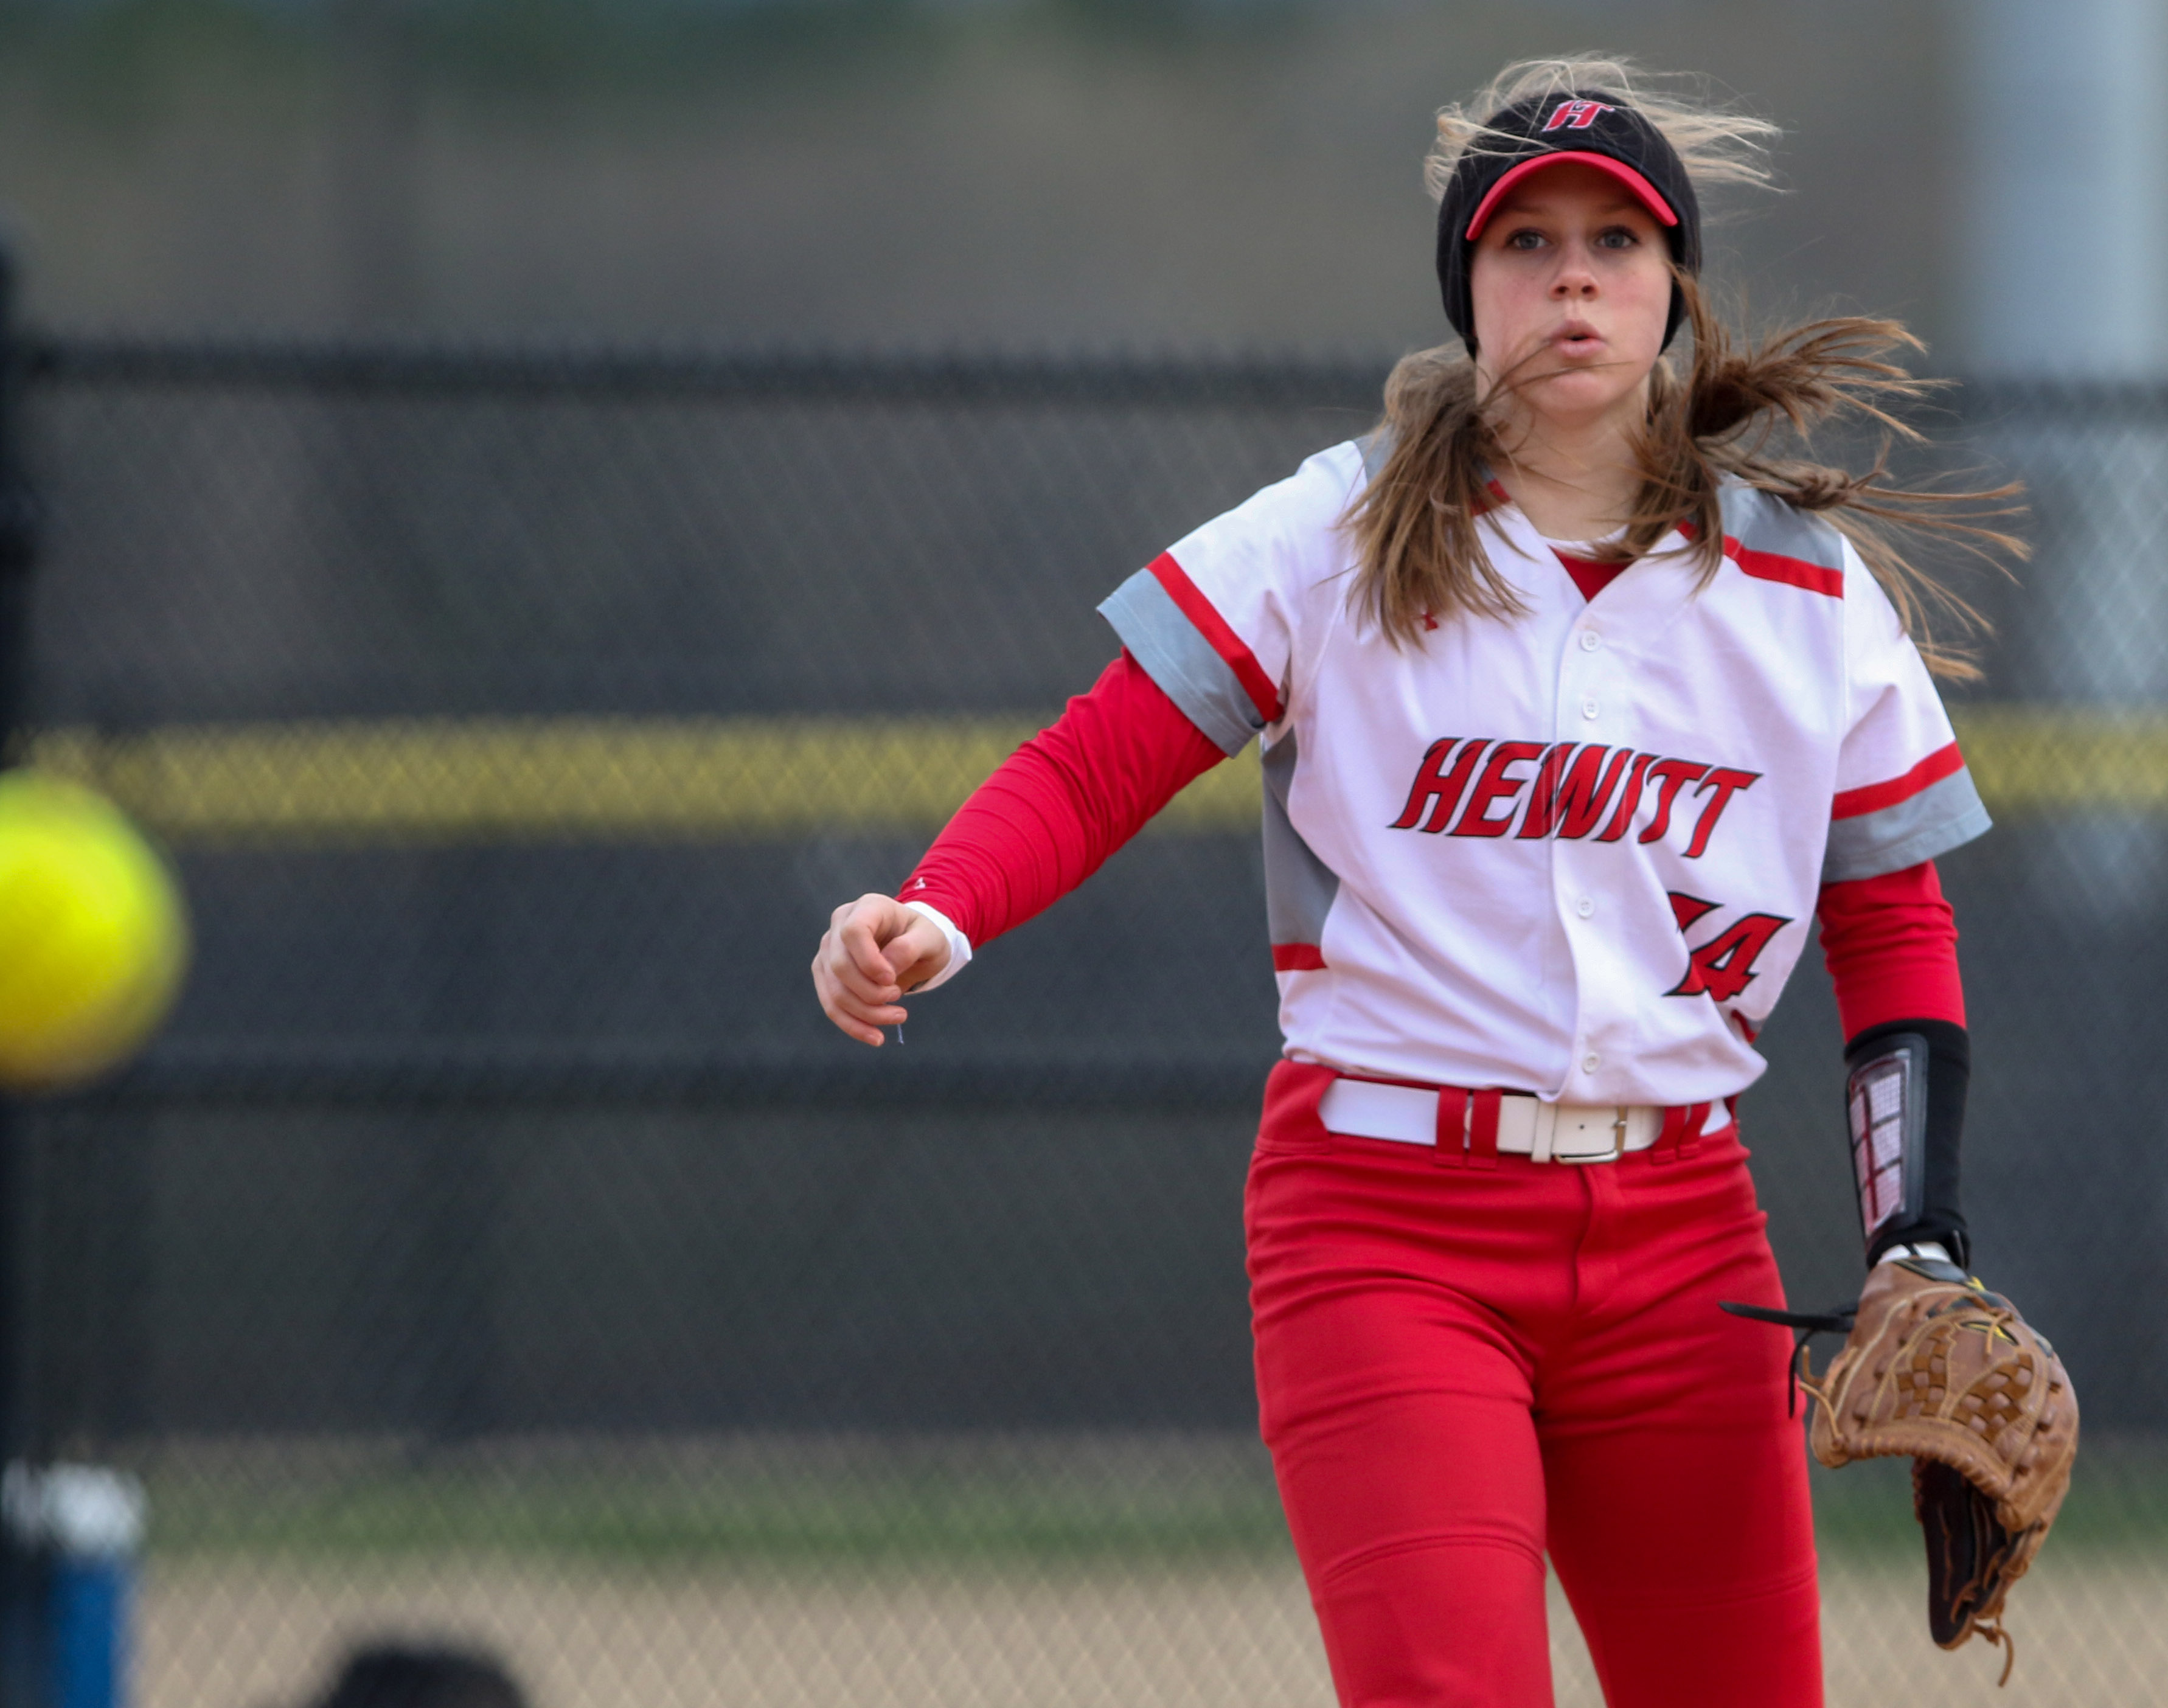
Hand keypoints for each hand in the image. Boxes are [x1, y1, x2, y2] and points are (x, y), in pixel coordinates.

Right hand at [811, 893, 952, 1046]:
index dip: (869, 961)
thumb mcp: (930, 938)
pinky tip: (876, 1037)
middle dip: (870, 993)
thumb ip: (909, 948)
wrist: (913, 943)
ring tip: (898, 1017)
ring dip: (865, 1014)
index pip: (853, 932)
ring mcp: (829, 950)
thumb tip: (885, 970)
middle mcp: (840, 925)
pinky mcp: (826, 974)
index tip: (891, 980)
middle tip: (899, 996)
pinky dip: (853, 1026)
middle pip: (840, 966)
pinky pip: (832, 1005)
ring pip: (834, 991)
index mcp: (868, 907)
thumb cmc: (923, 936)